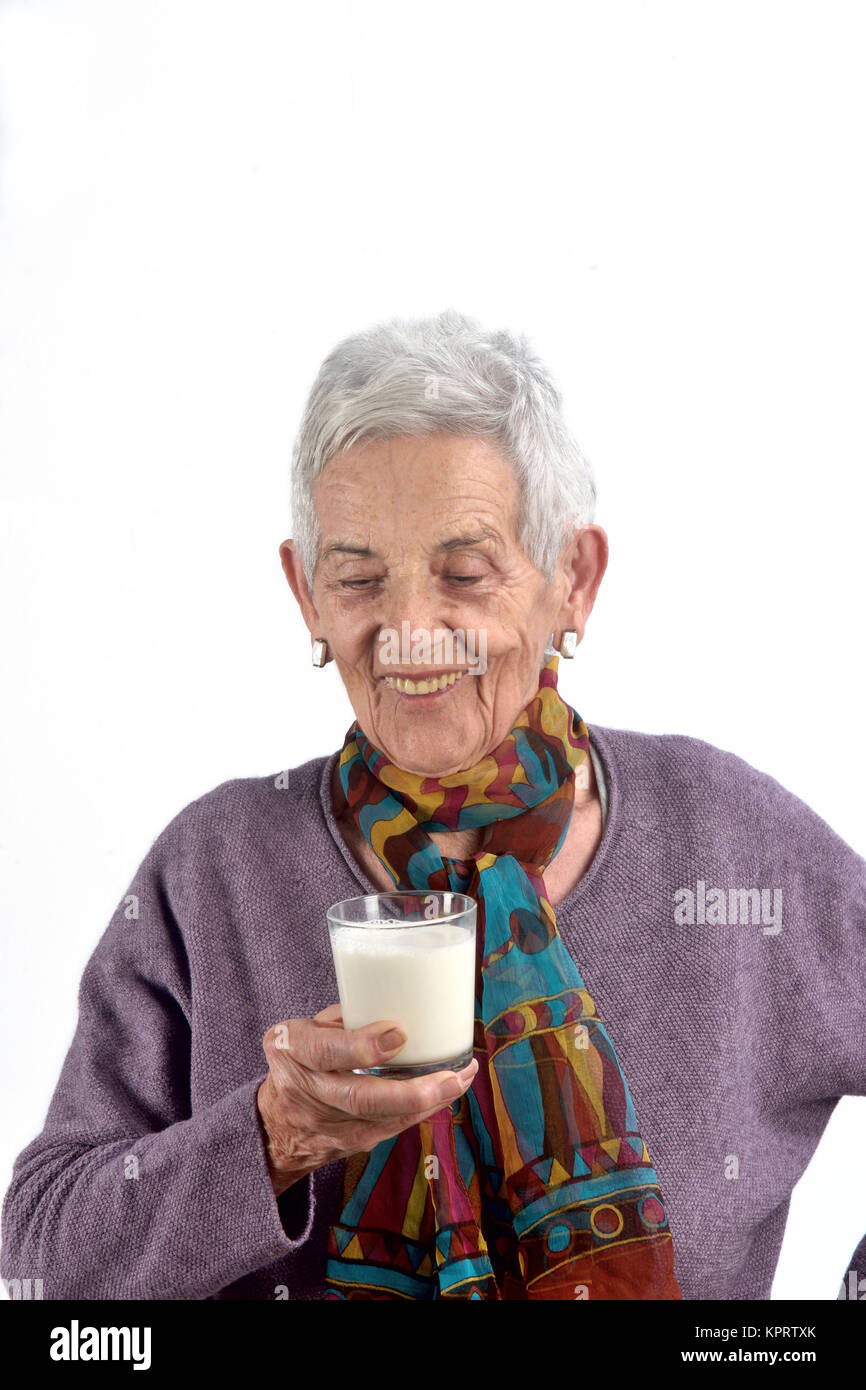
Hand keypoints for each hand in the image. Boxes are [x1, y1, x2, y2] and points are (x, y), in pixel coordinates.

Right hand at [256, 1005, 478, 1195]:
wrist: (277, 1123)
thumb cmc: (299, 1059)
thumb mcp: (306, 1028)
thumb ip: (346, 1017)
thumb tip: (399, 1001)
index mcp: (294, 1049)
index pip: (325, 1052)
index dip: (362, 1046)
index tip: (398, 1034)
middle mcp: (309, 1091)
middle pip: (362, 1098)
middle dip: (412, 1091)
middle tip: (452, 1075)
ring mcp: (330, 1124)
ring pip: (384, 1119)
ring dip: (430, 1101)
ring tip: (463, 1078)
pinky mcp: (351, 1142)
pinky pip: (392, 1128)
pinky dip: (423, 1110)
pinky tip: (449, 1092)